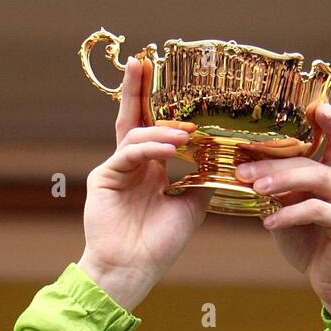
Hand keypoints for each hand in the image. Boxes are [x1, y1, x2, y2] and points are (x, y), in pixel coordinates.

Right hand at [78, 56, 210, 310]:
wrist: (133, 271)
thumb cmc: (159, 246)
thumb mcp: (191, 208)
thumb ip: (203, 179)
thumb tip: (226, 157)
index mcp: (150, 171)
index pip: (155, 129)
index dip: (163, 107)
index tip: (177, 86)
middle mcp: (131, 165)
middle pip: (134, 118)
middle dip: (139, 88)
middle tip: (144, 60)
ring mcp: (116, 170)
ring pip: (135, 134)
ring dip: (161, 129)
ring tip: (184, 133)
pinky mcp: (104, 177)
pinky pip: (128, 152)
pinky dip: (150, 146)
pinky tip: (171, 146)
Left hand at [234, 104, 330, 318]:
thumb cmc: (310, 244)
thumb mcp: (287, 212)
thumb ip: (276, 191)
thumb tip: (243, 171)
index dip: (329, 118)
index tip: (314, 105)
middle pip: (311, 159)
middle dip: (274, 162)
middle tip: (242, 168)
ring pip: (315, 178)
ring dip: (281, 181)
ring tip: (254, 189)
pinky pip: (315, 210)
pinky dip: (289, 214)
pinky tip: (269, 223)